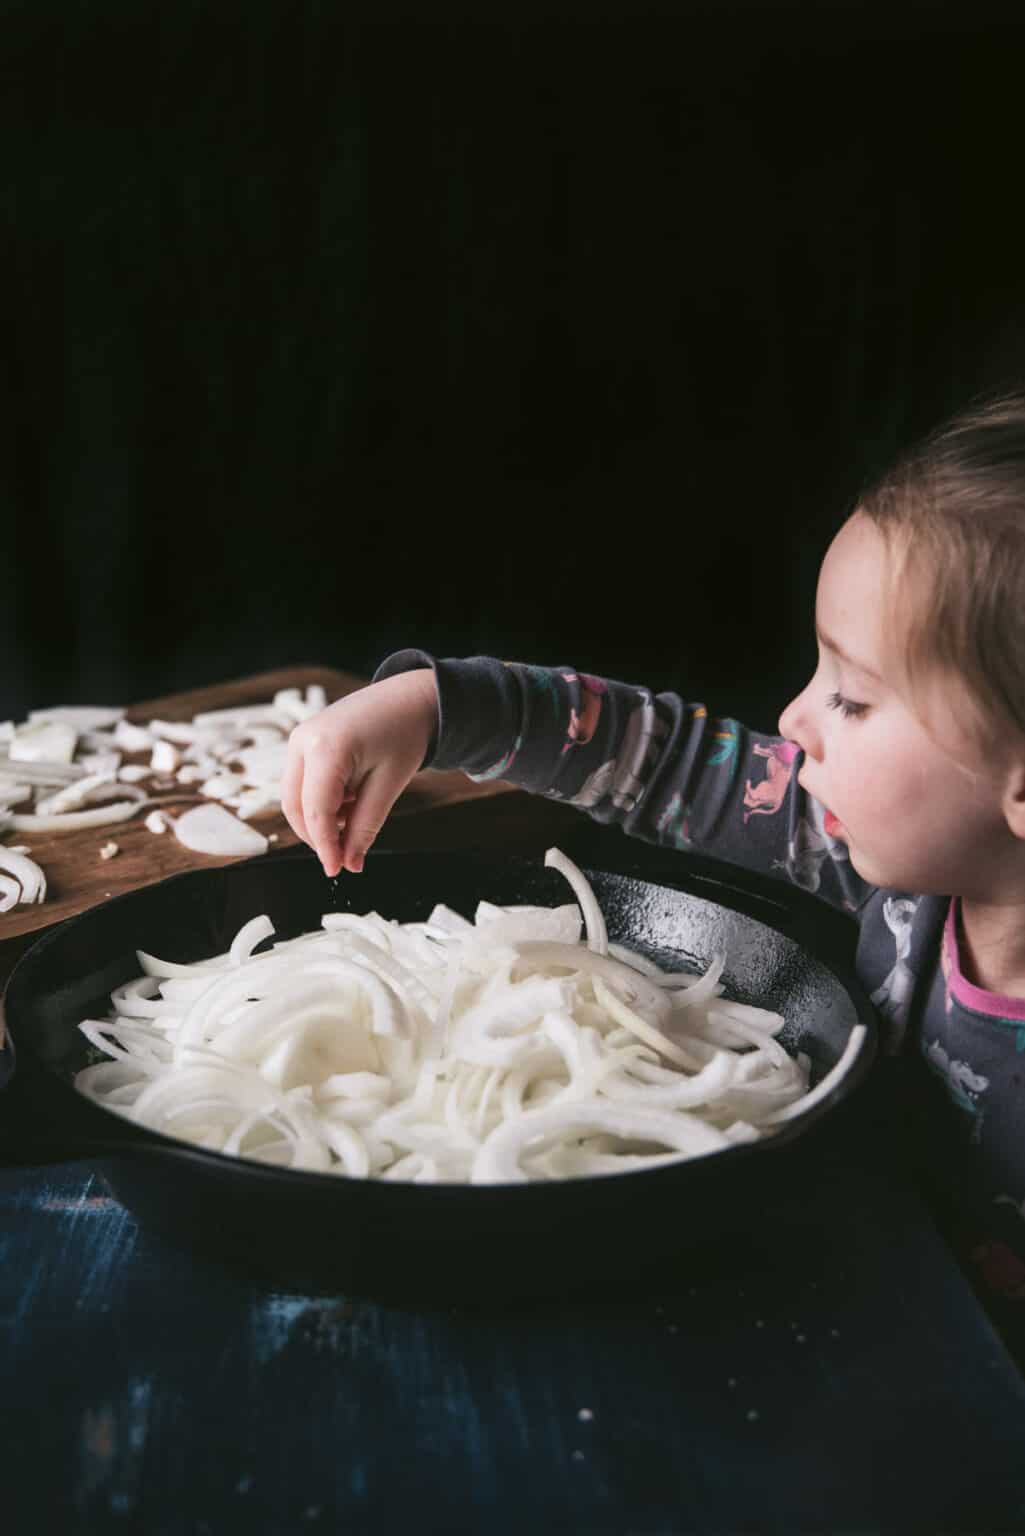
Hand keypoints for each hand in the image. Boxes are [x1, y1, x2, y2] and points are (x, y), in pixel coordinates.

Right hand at [281, 670, 438, 876]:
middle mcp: (303, 740)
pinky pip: (301, 782)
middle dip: (316, 835)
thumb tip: (350, 863)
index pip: (316, 811)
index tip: (337, 870)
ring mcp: (299, 738)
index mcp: (327, 748)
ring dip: (319, 817)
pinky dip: (320, 800)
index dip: (325, 846)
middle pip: (294, 807)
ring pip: (294, 796)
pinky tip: (350, 796)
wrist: (408, 697)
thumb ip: (366, 826)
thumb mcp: (390, 784)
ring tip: (357, 811)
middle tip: (344, 854)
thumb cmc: (405, 734)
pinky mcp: (303, 740)